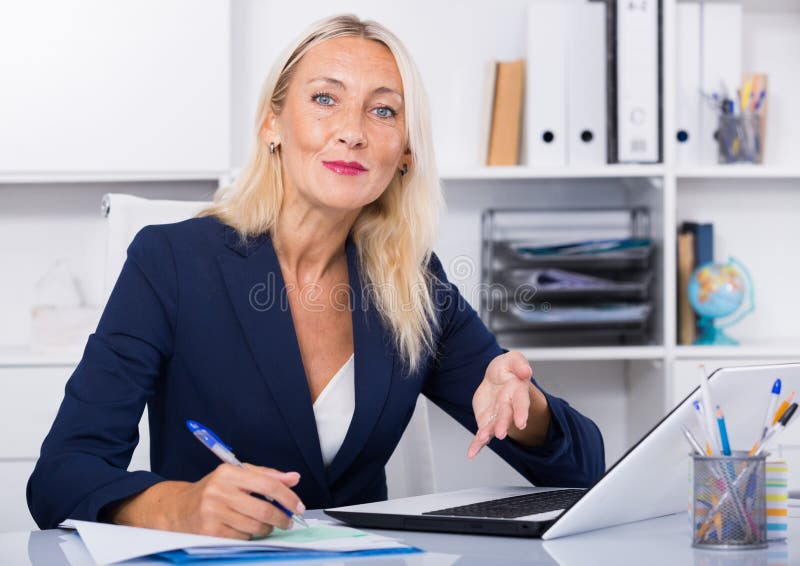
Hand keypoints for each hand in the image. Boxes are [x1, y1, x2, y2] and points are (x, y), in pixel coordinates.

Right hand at [109, 463, 305, 538]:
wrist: (179, 508)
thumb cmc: (213, 489)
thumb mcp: (238, 474)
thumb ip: (267, 475)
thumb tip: (293, 478)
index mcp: (229, 473)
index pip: (268, 484)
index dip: (287, 497)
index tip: (298, 506)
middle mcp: (219, 491)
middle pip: (263, 509)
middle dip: (282, 518)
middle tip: (288, 521)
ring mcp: (213, 513)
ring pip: (254, 526)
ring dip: (266, 528)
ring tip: (266, 524)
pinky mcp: (209, 532)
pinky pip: (242, 537)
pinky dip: (249, 535)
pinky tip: (245, 529)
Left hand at [467, 351, 548, 458]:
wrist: (495, 377)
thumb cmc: (506, 369)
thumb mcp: (513, 359)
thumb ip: (519, 363)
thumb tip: (526, 371)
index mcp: (517, 393)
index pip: (521, 403)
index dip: (521, 412)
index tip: (521, 422)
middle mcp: (509, 408)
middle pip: (507, 417)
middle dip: (504, 425)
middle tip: (501, 433)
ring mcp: (497, 417)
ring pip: (494, 428)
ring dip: (489, 434)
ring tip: (482, 439)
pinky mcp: (486, 421)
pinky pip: (481, 434)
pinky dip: (477, 444)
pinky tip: (472, 453)